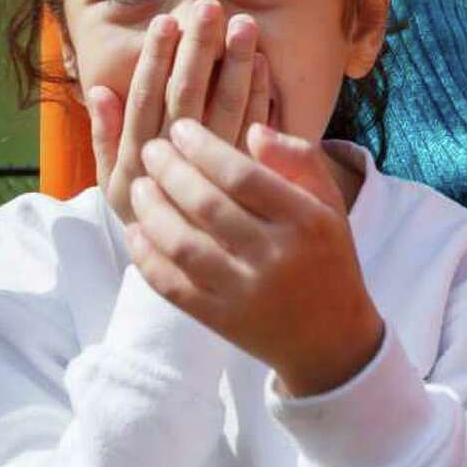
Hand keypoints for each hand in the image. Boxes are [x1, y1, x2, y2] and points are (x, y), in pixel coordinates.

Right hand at [87, 1, 272, 229]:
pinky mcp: (247, 184)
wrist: (193, 272)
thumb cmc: (150, 216)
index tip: (166, 22)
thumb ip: (106, 137)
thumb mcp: (116, 184)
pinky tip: (264, 65)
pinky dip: (261, 99)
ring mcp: (213, 176)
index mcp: (138, 162)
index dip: (155, 61)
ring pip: (226, 113)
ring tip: (243, 26)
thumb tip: (99, 90)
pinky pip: (255, 134)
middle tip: (208, 8)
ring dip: (235, 66)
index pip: (146, 101)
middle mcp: (175, 168)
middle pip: (187, 100)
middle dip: (198, 51)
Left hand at [126, 119, 382, 399]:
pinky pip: (174, 288)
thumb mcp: (330, 201)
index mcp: (305, 220)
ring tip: (139, 186)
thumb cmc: (327, 255)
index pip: (243, 175)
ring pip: (184, 246)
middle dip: (170, 172)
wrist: (331, 337)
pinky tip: (135, 233)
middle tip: (151, 150)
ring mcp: (246, 292)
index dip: (204, 149)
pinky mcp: (222, 321)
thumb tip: (252, 129)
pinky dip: (148, 259)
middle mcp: (275, 256)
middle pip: (208, 206)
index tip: (180, 129)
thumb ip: (299, 158)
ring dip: (152, 212)